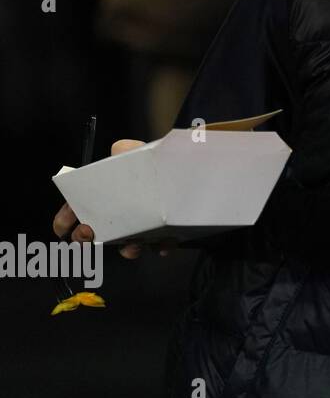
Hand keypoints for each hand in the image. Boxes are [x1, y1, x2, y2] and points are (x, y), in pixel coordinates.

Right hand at [52, 138, 173, 258]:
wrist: (200, 170)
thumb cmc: (164, 162)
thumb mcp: (142, 152)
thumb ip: (125, 149)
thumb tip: (116, 149)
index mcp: (113, 189)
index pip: (83, 203)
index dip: (68, 216)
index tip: (61, 231)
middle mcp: (127, 207)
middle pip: (100, 227)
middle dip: (89, 236)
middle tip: (89, 236)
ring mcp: (146, 220)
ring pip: (129, 241)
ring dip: (126, 248)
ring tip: (132, 247)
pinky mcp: (168, 229)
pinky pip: (159, 244)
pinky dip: (159, 247)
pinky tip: (163, 246)